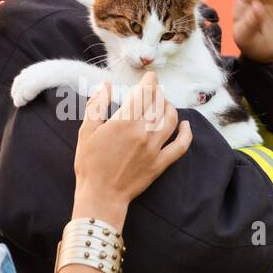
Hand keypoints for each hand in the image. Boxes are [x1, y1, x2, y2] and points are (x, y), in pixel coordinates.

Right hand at [72, 74, 192, 228]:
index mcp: (124, 122)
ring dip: (169, 107)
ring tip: (164, 103)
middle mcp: (143, 132)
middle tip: (153, 90)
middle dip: (158, 93)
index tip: (150, 76)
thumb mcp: (86, 131)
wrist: (101, 195)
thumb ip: (97, 105)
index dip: (150, 81)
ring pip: (170, 120)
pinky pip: (180, 146)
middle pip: (158, 104)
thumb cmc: (90, 164)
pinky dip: (186, 133)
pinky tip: (186, 125)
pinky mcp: (160, 163)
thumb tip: (106, 85)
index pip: (144, 93)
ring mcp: (154, 149)